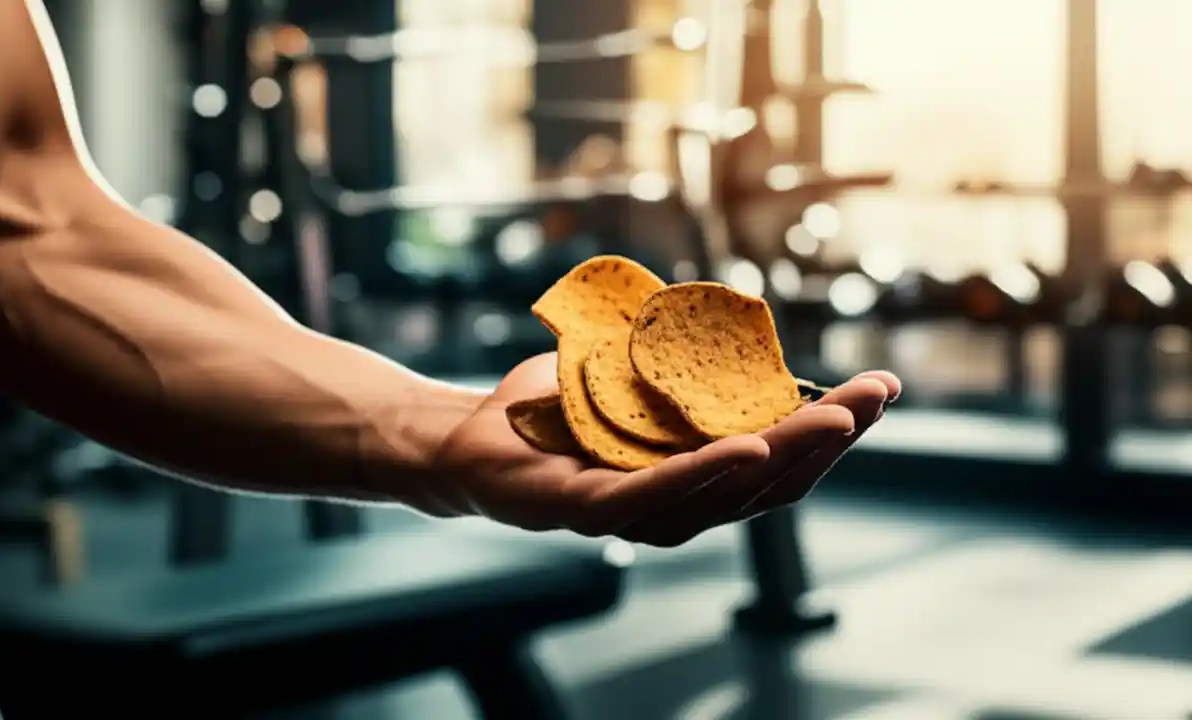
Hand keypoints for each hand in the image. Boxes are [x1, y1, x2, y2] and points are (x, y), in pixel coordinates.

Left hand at [434, 353, 899, 546]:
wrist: (466, 436)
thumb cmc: (554, 410)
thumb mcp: (633, 375)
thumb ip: (687, 364)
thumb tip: (742, 322)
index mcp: (692, 480)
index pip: (776, 464)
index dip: (831, 433)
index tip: (880, 390)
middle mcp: (673, 508)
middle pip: (766, 484)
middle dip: (828, 441)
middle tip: (877, 397)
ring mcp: (630, 516)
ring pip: (722, 494)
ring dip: (784, 456)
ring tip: (832, 421)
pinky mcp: (583, 510)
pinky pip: (651, 496)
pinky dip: (705, 473)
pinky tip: (748, 446)